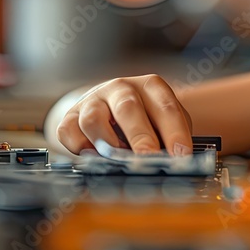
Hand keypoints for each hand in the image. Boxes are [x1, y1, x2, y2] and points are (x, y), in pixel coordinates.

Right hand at [56, 74, 192, 154]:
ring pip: (93, 119)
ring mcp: (93, 100)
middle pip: (128, 108)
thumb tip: (173, 163)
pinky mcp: (70, 116)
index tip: (181, 154)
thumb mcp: (164, 121)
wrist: (108, 106)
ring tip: (119, 161)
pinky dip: (81, 148)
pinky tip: (95, 157)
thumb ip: (168, 137)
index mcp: (150, 86)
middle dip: (140, 136)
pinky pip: (69, 131)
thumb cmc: (144, 117)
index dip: (174, 132)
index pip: (166, 106)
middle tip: (148, 159)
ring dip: (107, 143)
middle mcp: (120, 88)